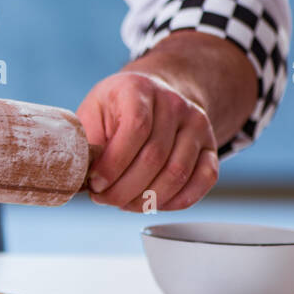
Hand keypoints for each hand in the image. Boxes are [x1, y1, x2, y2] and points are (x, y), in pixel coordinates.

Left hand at [77, 71, 218, 211]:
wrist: (152, 96)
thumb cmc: (115, 109)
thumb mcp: (93, 113)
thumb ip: (89, 142)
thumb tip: (82, 177)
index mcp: (139, 89)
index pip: (135, 128)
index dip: (114, 163)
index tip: (95, 183)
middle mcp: (174, 103)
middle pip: (155, 156)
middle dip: (124, 188)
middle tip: (103, 199)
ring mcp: (197, 124)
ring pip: (178, 173)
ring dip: (147, 199)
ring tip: (122, 203)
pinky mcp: (211, 145)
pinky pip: (205, 179)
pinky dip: (178, 200)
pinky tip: (153, 204)